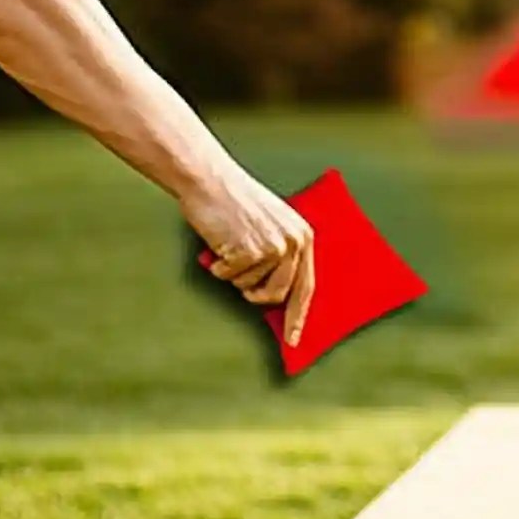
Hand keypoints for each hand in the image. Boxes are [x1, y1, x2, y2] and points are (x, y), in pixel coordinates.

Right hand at [181, 171, 314, 345]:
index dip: (298, 316)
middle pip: (279, 294)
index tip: (294, 339)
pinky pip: (229, 276)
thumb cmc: (236, 203)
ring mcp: (273, 248)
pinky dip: (218, 265)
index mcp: (304, 236)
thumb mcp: (271, 226)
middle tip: (242, 283)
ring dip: (234, 273)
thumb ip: (281, 257)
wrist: (211, 179)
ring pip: (250, 287)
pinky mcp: (250, 251)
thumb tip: (277, 299)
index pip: (306, 287)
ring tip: (230, 246)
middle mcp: (294, 243)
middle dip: (257, 295)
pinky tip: (218, 244)